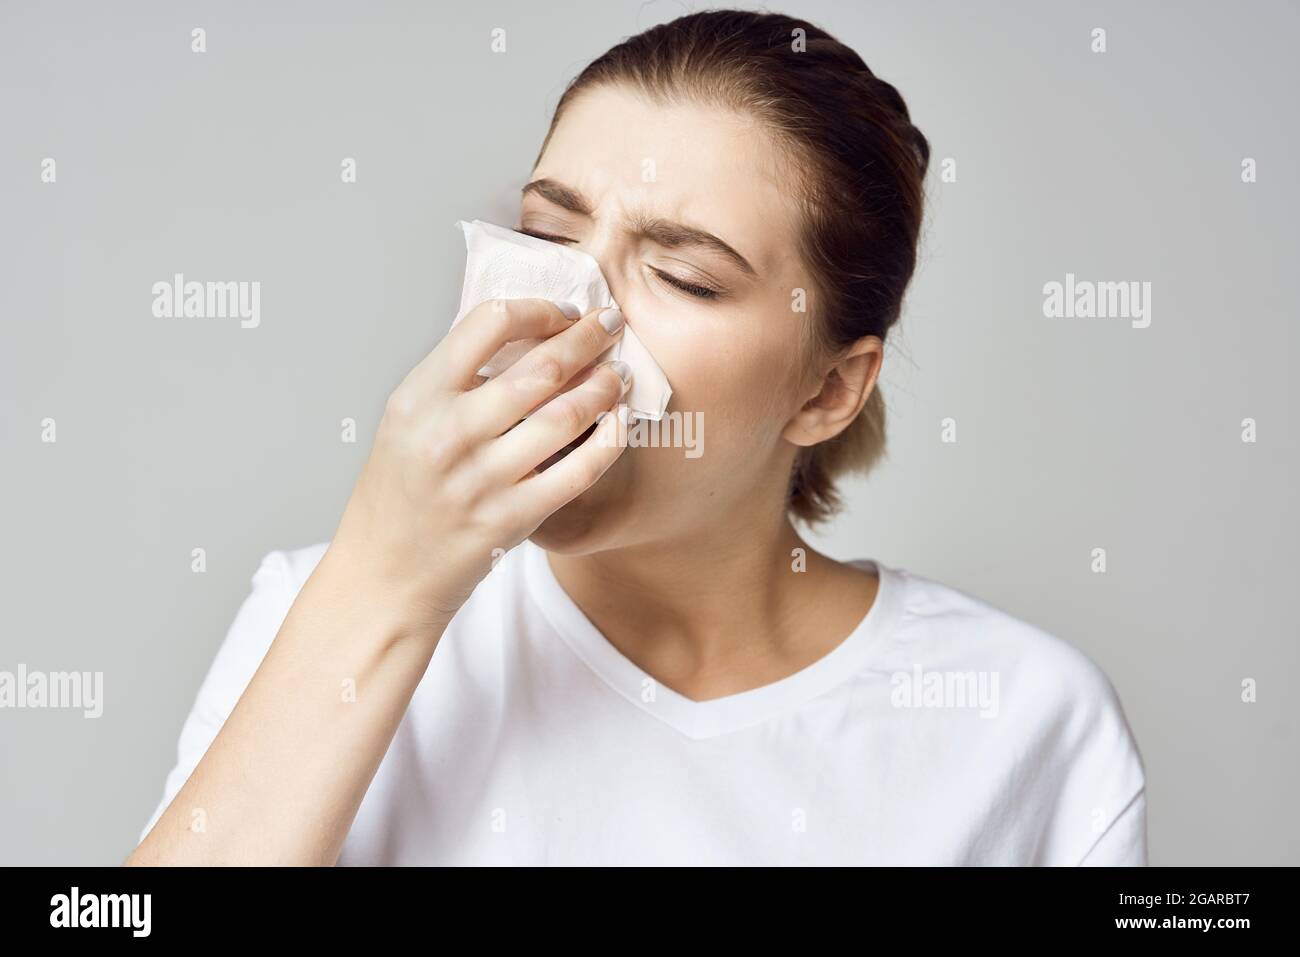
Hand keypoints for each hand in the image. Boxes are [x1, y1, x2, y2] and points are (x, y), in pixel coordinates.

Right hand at [327, 299, 631, 630]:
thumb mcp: (406, 422)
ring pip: (568, 414)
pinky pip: (580, 469)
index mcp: (419, 398)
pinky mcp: (513, 518)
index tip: (563, 311)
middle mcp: (450, 434)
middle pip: (541, 366)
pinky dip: (610, 439)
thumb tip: (519, 331)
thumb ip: (453, 379)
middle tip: (611, 323)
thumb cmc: (399, 495)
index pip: (488, 323)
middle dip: (588, 337)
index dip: (538, 310)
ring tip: (619, 374)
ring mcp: (483, 479)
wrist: (385, 576)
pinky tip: (620, 421)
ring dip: (606, 386)